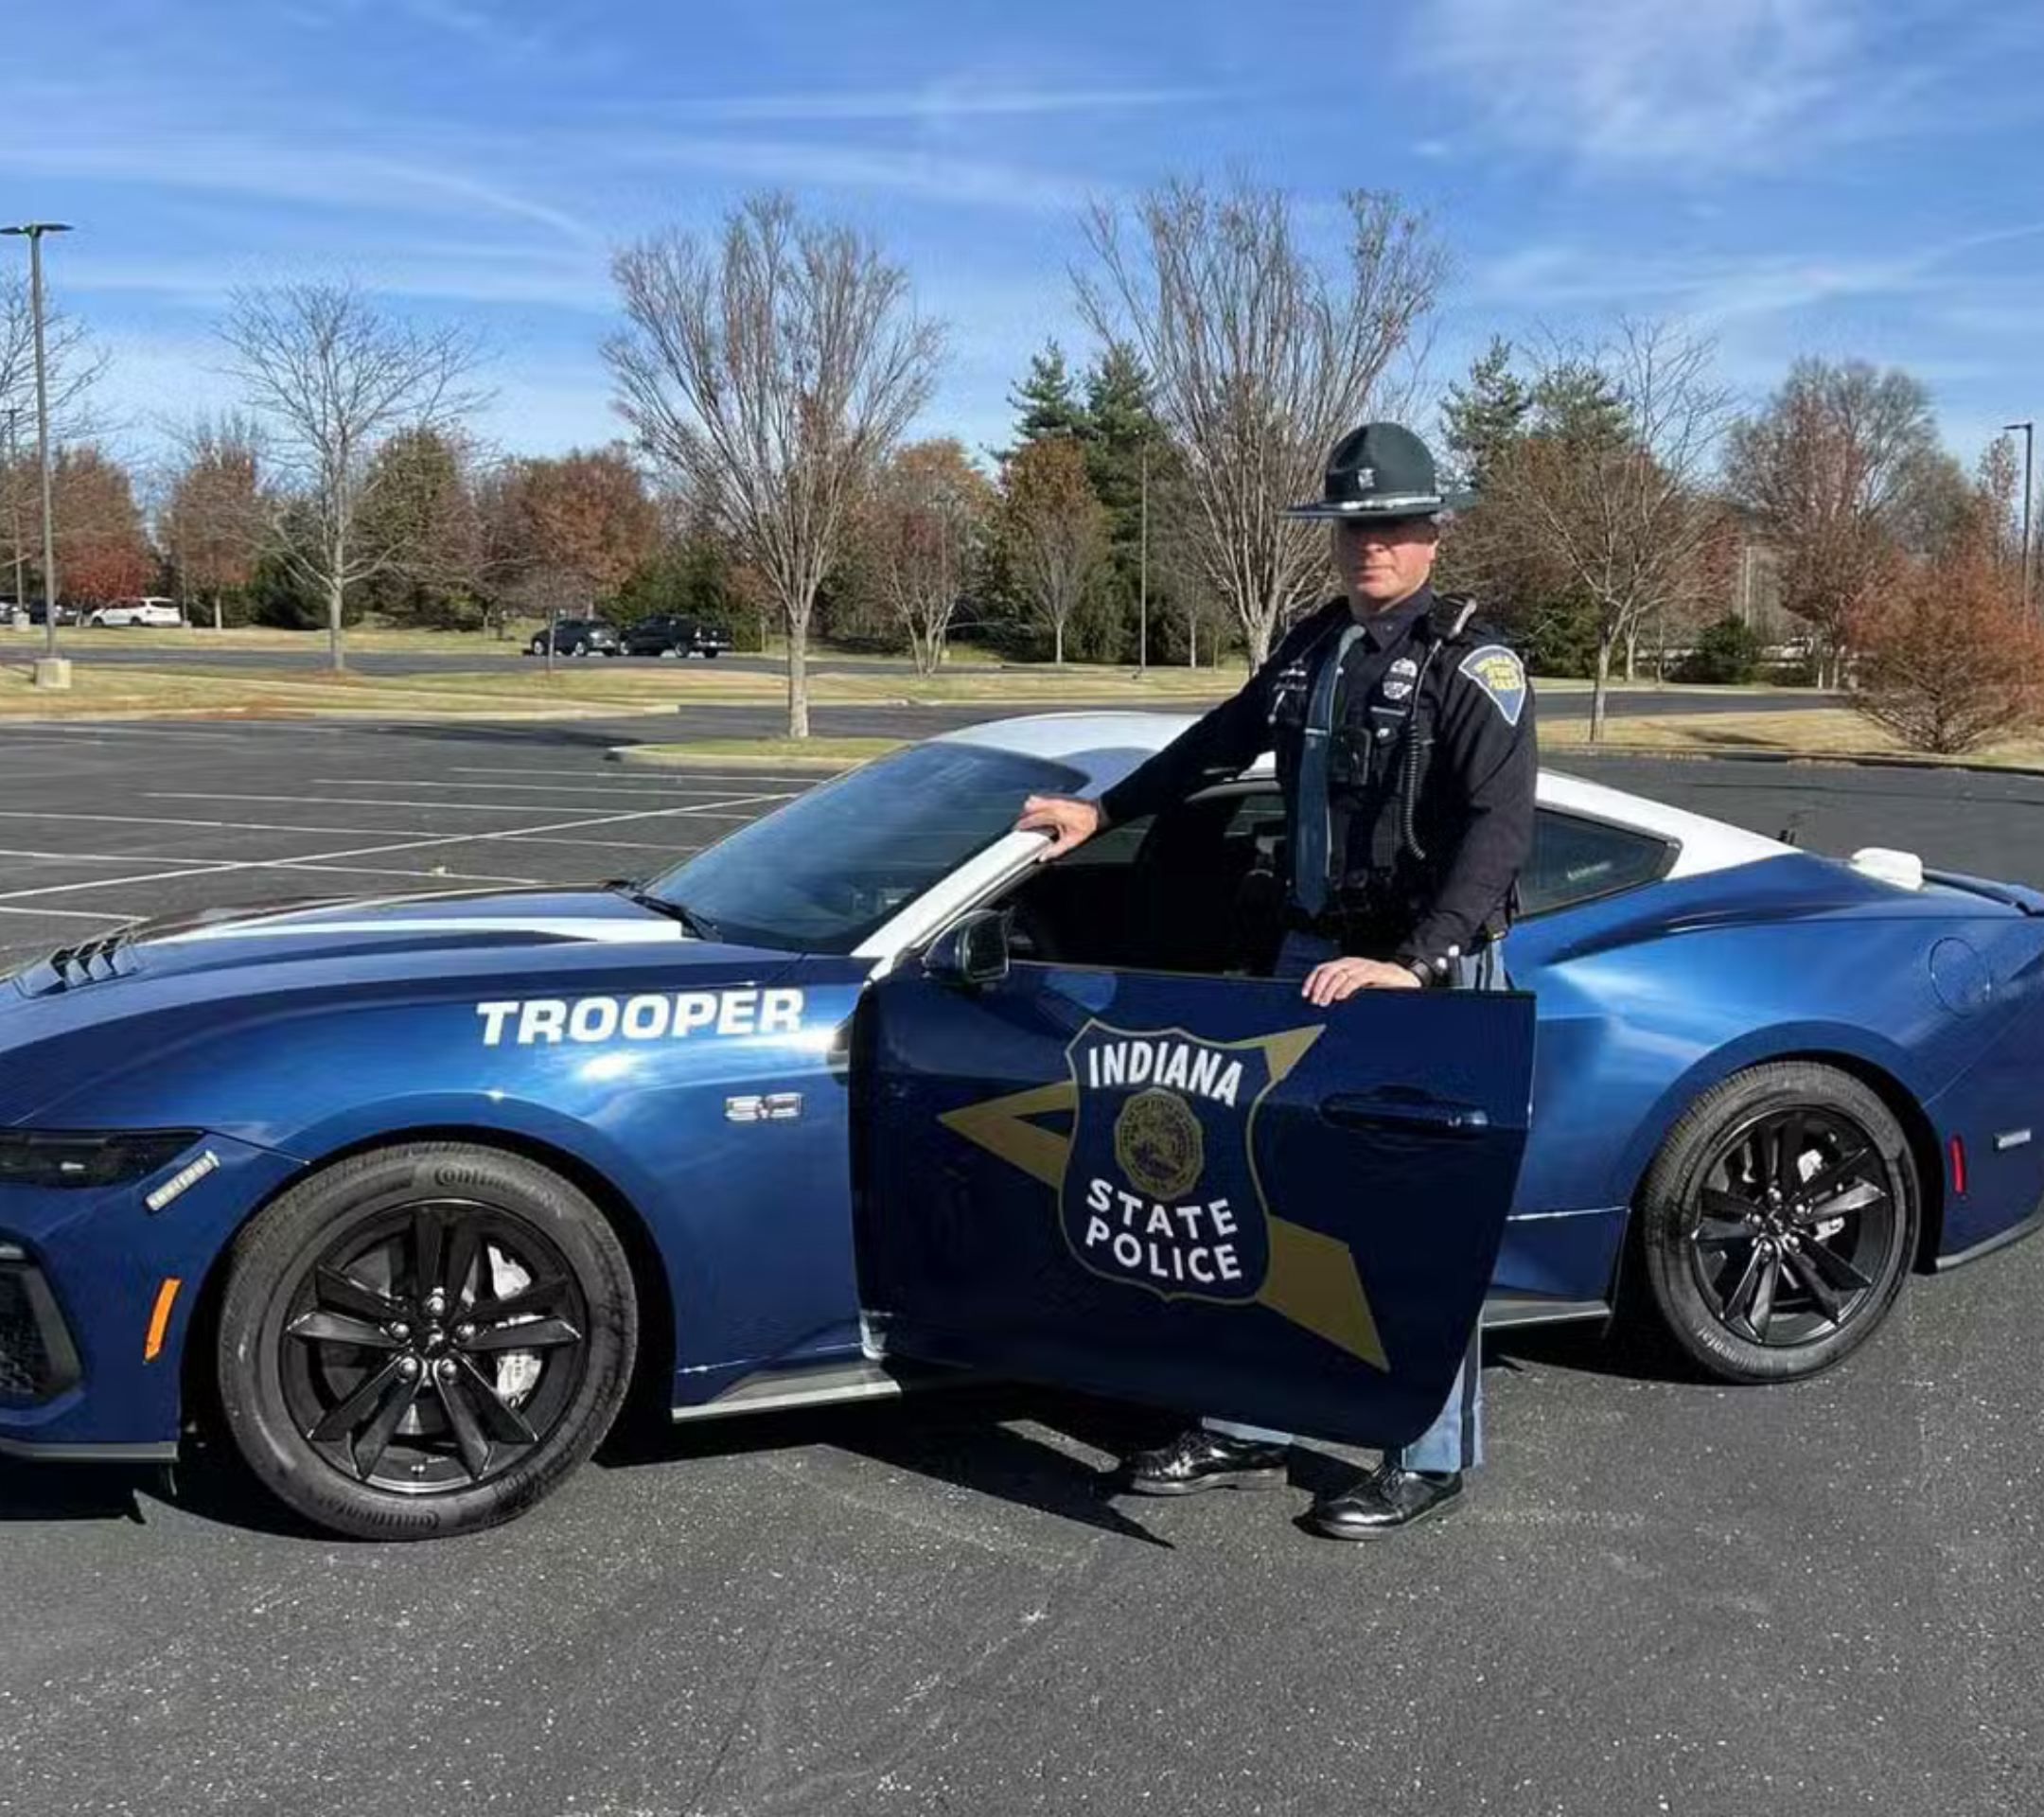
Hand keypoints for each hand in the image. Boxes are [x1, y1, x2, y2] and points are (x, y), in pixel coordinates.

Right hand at [1015, 794, 1101, 862]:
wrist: (1098, 813)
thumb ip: (1055, 850)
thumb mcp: (1072, 842)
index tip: (1018, 827)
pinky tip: (1037, 807)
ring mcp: (1057, 799)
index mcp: (1054, 816)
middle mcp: (1054, 805)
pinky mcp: (1060, 796)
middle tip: (1021, 823)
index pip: (1033, 819)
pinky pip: (1043, 798)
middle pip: (1031, 808)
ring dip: (1029, 808)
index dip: (1024, 824)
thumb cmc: (1087, 826)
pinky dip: (1038, 802)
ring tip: (1027, 815)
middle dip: (1024, 816)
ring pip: (1036, 800)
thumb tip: (1043, 857)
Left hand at [1300, 956, 1422, 1005]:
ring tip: (1324, 1002)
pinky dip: (1346, 988)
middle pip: (1328, 971)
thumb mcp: (1356, 984)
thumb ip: (1341, 988)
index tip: (1305, 994)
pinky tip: (1340, 997)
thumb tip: (1322, 1001)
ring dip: (1329, 990)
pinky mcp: (1374, 972)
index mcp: (1344, 964)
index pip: (1322, 969)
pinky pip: (1356, 979)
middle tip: (1314, 1001)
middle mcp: (1351, 963)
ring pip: (1339, 975)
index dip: (1311, 980)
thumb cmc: (1377, 983)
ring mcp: (1362, 966)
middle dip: (1318, 987)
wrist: (1402, 977)